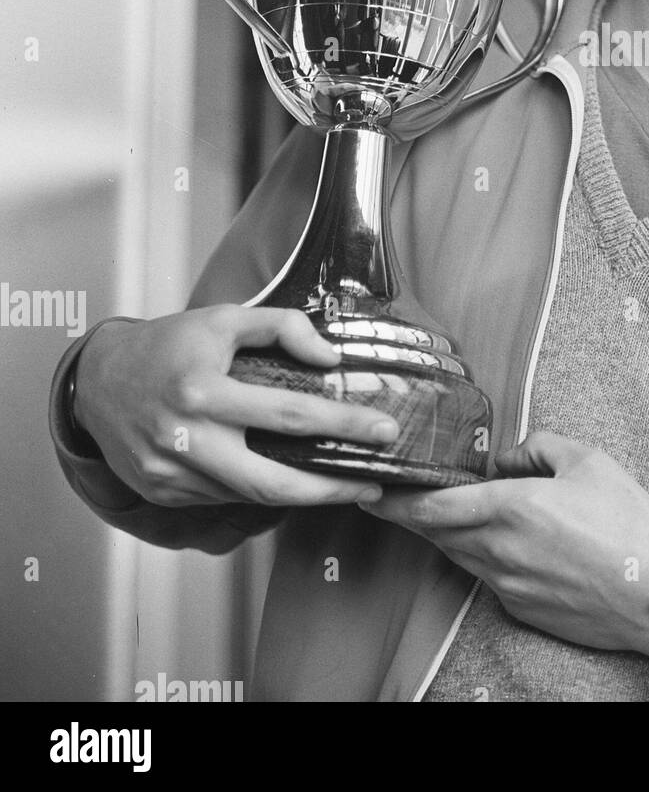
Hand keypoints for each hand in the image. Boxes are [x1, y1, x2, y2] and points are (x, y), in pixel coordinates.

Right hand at [73, 306, 397, 508]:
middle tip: (374, 486)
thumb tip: (330, 358)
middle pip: (272, 482)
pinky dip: (259, 493)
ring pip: (249, 497)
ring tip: (342, 484)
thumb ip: (283, 328)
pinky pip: (223, 499)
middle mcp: (186, 439)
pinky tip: (288, 482)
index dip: (343, 426)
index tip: (383, 430)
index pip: (290, 415)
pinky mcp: (163, 492)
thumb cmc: (167, 345)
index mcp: (204, 392)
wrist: (97, 380)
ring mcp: (172, 473)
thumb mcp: (225, 318)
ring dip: (300, 496)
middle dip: (331, 489)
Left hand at [360, 432, 648, 659]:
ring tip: (440, 512)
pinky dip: (478, 555)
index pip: (432, 507)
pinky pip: (485, 576)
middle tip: (394, 495)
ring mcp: (507, 585)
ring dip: (444, 534)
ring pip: (458, 555)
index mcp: (513, 507)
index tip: (371, 490)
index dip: (395, 500)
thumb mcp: (588, 460)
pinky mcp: (521, 608)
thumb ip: (537, 447)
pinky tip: (495, 541)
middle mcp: (500, 551)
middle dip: (412, 514)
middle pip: (435, 534)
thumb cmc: (630, 521)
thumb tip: (506, 455)